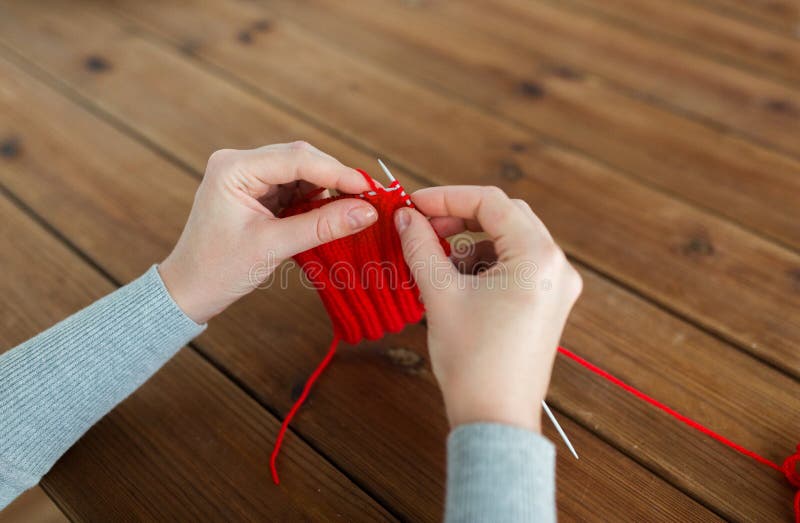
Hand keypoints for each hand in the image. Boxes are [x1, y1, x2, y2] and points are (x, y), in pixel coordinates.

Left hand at [159, 142, 376, 323]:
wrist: (189, 290)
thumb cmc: (219, 269)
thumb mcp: (274, 247)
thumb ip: (322, 226)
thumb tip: (368, 211)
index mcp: (234, 168)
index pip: (296, 159)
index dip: (337, 172)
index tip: (369, 189)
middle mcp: (240, 163)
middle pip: (302, 159)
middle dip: (336, 179)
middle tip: (369, 200)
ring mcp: (248, 176)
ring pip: (302, 172)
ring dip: (328, 190)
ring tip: (354, 210)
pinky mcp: (257, 192)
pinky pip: (295, 187)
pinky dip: (316, 200)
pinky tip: (332, 214)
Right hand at [394, 186, 581, 432]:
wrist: (495, 418)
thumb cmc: (472, 360)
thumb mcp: (441, 295)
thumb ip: (422, 247)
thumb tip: (406, 217)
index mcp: (538, 256)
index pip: (491, 202)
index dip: (447, 197)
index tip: (413, 206)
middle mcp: (557, 266)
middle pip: (506, 216)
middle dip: (461, 217)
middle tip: (424, 228)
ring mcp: (557, 285)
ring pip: (510, 240)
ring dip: (472, 243)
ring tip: (439, 264)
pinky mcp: (549, 303)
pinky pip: (517, 265)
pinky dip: (486, 264)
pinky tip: (459, 283)